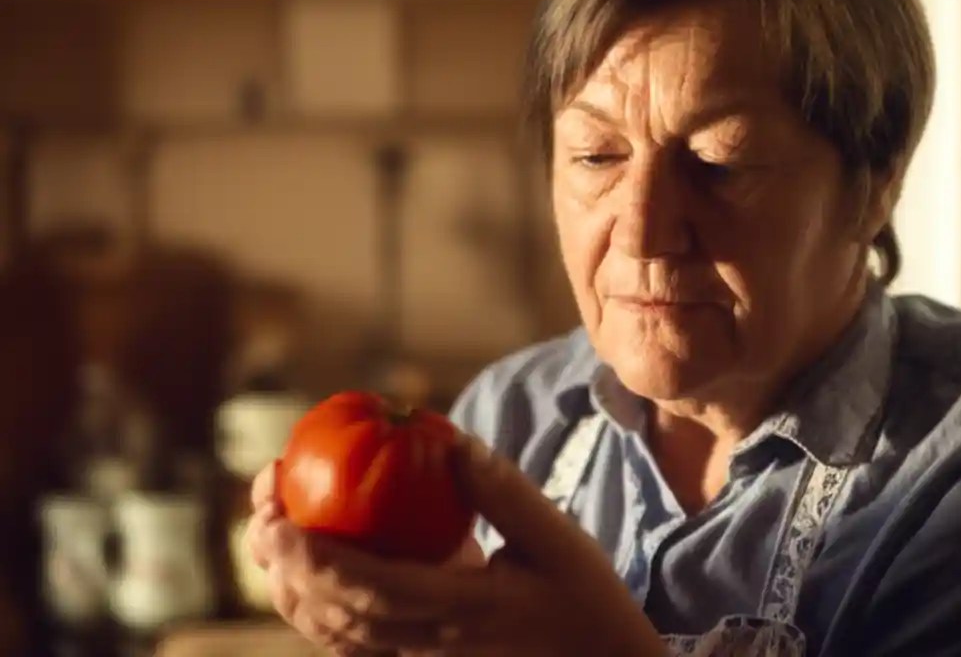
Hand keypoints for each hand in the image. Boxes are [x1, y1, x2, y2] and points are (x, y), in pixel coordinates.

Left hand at [247, 434, 665, 656]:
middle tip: (260, 510)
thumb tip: (446, 441)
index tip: (275, 516)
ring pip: (336, 636)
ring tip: (266, 536)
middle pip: (336, 615)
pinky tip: (300, 574)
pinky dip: (316, 610)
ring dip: (291, 590)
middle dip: (284, 566)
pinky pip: (354, 642)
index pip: (370, 589)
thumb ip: (503, 493)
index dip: (314, 558)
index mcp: (463, 609)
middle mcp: (431, 643)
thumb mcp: (557, 538)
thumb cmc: (583, 596)